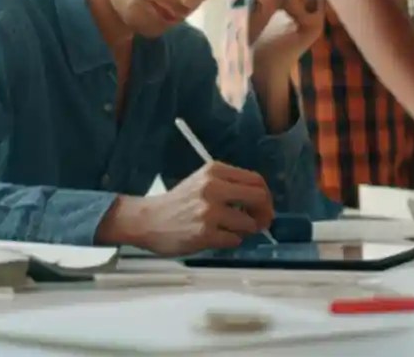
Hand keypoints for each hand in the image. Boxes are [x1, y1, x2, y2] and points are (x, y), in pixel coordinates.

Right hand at [98, 162, 274, 256]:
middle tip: (260, 222)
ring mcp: (209, 211)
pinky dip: (231, 241)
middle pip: (259, 198)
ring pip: (249, 223)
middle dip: (264, 213)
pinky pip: (235, 240)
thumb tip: (262, 203)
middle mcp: (213, 188)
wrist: (148, 220)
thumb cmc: (178, 202)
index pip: (256, 179)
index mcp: (214, 171)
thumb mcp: (203, 182)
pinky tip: (217, 237)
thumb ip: (230, 186)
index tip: (263, 206)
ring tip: (229, 230)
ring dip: (245, 230)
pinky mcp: (205, 233)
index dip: (265, 195)